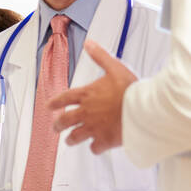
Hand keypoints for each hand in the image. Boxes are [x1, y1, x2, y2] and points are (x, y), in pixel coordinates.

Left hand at [49, 39, 137, 154]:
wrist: (142, 109)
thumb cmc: (129, 88)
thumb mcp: (114, 67)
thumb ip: (100, 57)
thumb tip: (89, 43)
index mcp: (86, 94)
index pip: (64, 98)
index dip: (55, 103)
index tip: (48, 107)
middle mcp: (86, 112)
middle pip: (65, 121)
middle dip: (58, 125)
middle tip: (56, 127)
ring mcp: (93, 128)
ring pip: (75, 136)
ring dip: (71, 139)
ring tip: (69, 141)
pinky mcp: (103, 140)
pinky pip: (94, 147)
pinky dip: (95, 148)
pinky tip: (96, 147)